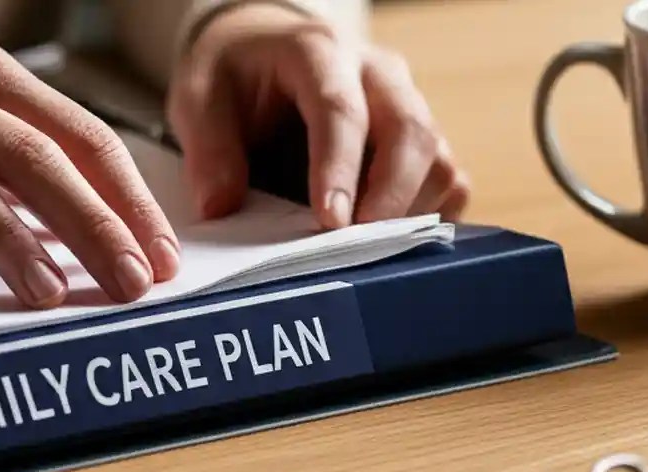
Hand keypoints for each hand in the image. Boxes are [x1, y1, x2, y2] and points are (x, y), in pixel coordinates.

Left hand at [167, 3, 468, 226]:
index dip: (340, 169)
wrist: (264, 46)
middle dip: (391, 197)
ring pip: (439, 158)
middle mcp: (376, 73)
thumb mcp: (198, 97)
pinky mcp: (420, 136)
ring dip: (410, 211)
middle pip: (411, 131)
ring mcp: (406, 103)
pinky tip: (388, 241)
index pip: (340, 109)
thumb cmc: (234, 75)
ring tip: (365, 250)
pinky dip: (429, 214)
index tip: (330, 222)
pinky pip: (449, 179)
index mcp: (318, 52)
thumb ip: (208, 150)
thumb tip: (220, 208)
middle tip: (356, 247)